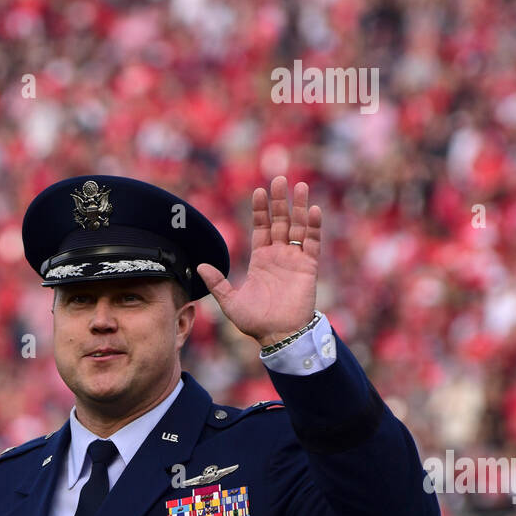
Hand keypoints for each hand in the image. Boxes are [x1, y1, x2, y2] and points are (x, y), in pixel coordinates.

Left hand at [196, 175, 319, 346]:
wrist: (279, 336)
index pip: (261, 228)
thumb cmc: (256, 322)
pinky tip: (314, 210)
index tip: (259, 191)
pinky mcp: (309, 267)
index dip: (260, 210)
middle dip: (279, 201)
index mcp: (261, 260)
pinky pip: (312, 243)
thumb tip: (201, 267)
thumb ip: (218, 283)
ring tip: (300, 186)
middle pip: (280, 221)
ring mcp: (295, 259)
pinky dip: (314, 227)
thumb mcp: (231, 302)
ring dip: (300, 207)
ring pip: (298, 227)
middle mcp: (279, 256)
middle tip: (279, 179)